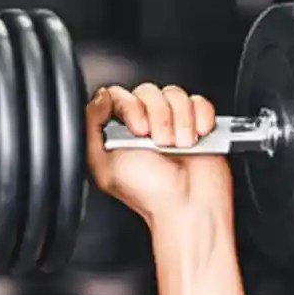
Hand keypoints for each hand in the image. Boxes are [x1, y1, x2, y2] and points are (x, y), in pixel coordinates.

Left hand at [86, 83, 229, 224]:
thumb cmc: (147, 192)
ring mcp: (171, 121)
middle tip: (161, 143)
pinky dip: (200, 117)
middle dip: (158, 116)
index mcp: (119, 130)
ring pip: (174, 94)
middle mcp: (144, 122)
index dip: (130, 106)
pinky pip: (198, 102)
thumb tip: (101, 98)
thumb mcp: (104, 163)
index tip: (139, 130)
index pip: (117, 96)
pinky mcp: (197, 122)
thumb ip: (93, 126)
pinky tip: (196, 137)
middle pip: (147, 91)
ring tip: (179, 146)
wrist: (187, 204)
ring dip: (180, 120)